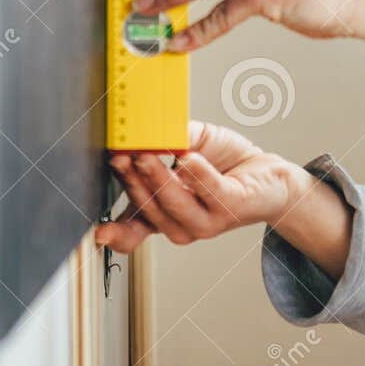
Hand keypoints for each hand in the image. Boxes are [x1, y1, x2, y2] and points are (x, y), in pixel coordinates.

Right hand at [95, 120, 297, 250]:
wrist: (266, 173)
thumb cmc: (222, 162)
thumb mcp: (184, 147)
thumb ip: (162, 141)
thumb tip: (140, 130)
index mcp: (162, 212)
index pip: (133, 230)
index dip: (115, 234)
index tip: (98, 233)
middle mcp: (181, 223)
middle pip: (149, 208)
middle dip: (133, 181)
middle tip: (122, 156)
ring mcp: (206, 221)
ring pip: (175, 205)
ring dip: (159, 178)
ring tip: (148, 154)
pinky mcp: (231, 208)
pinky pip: (211, 194)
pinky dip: (198, 175)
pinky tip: (189, 159)